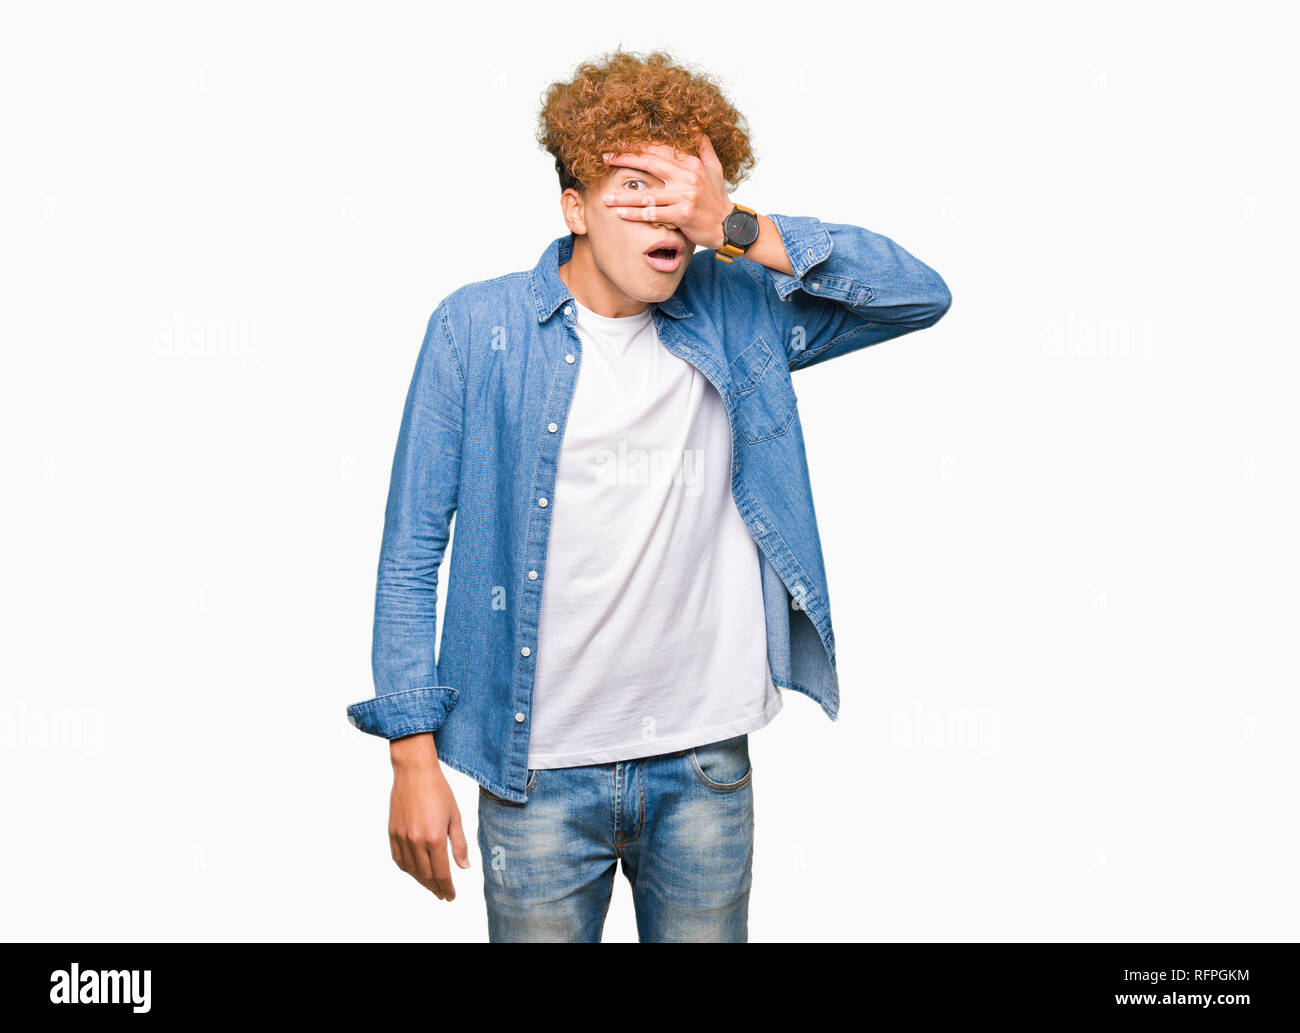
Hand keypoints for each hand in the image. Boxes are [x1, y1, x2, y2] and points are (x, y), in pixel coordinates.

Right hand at [388, 733, 469, 899]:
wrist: (414, 772)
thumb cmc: (438, 791)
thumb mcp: (455, 817)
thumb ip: (459, 844)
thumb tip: (464, 867)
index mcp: (434, 838)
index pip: (441, 873)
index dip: (447, 887)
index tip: (451, 896)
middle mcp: (416, 841)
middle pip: (426, 875)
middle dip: (436, 888)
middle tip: (443, 895)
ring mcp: (402, 838)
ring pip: (411, 870)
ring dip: (422, 881)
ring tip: (431, 886)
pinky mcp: (392, 832)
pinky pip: (399, 859)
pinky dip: (408, 869)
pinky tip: (415, 872)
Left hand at [601, 134, 733, 249]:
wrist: (730, 226)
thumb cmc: (719, 198)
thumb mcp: (715, 169)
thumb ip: (705, 148)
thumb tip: (698, 129)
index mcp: (691, 163)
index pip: (659, 150)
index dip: (638, 146)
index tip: (620, 144)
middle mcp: (687, 177)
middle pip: (649, 164)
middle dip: (625, 160)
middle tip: (605, 159)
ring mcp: (684, 196)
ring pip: (647, 194)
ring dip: (624, 196)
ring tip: (606, 198)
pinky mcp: (682, 214)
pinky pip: (654, 214)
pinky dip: (636, 214)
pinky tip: (621, 214)